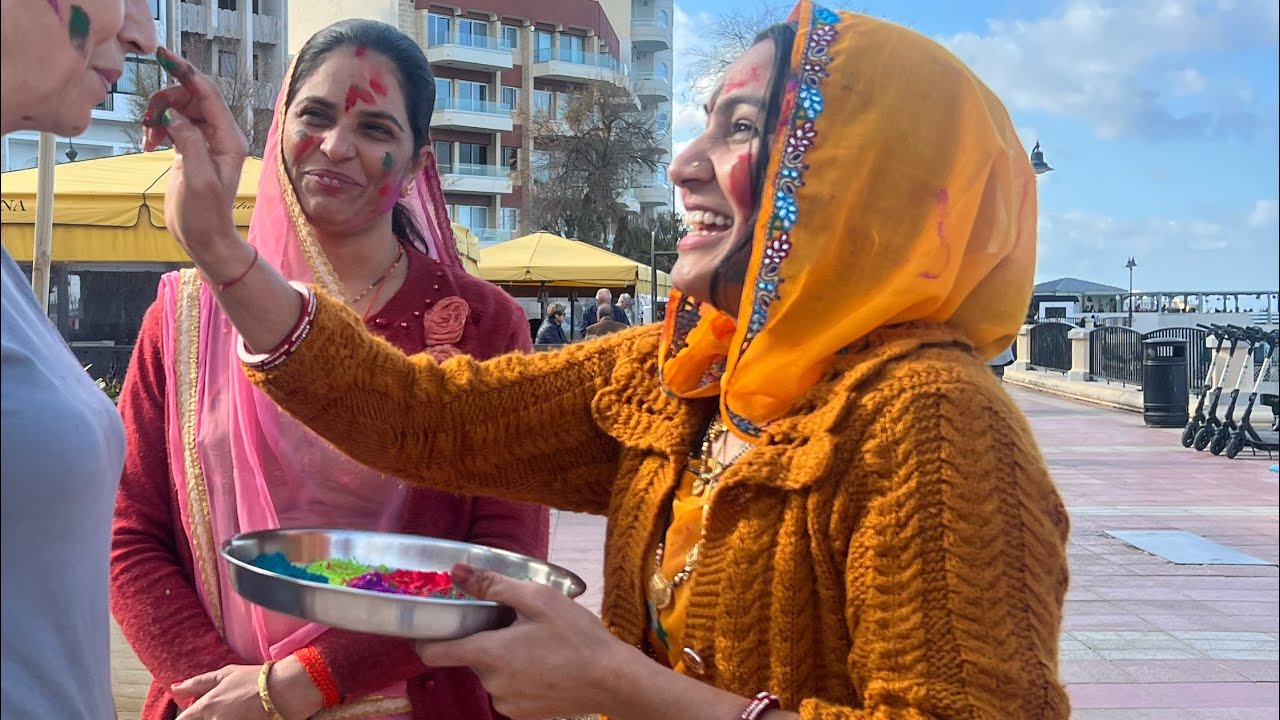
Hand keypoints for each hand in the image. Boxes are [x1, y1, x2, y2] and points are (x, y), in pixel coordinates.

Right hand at [143, 47, 252, 282]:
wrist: (204, 239)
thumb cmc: (206, 216)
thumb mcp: (197, 179)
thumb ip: (188, 142)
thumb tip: (173, 116)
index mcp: (229, 139)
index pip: (209, 94)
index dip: (187, 72)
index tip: (164, 56)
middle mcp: (220, 136)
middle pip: (192, 97)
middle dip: (167, 100)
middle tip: (149, 121)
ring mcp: (205, 142)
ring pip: (180, 109)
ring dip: (160, 115)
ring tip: (149, 138)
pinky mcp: (190, 149)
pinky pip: (173, 124)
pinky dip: (159, 128)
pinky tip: (150, 143)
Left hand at [172, 658, 323, 719]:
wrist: (285, 690)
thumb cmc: (256, 679)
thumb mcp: (226, 673)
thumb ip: (198, 682)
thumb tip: (175, 687)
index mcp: (207, 706)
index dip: (184, 718)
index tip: (190, 715)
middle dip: (205, 717)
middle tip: (222, 708)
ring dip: (219, 718)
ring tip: (235, 709)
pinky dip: (231, 719)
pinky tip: (243, 713)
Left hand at [417, 564, 638, 719]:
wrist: (612, 679)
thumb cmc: (576, 635)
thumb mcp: (537, 599)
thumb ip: (492, 585)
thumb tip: (456, 572)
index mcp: (488, 654)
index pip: (433, 653)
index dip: (425, 637)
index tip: (432, 623)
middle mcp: (490, 683)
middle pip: (470, 656)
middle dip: (486, 638)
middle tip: (516, 623)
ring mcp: (506, 703)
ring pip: (491, 673)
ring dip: (504, 658)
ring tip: (536, 644)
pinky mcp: (521, 714)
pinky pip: (508, 689)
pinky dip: (518, 676)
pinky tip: (544, 665)